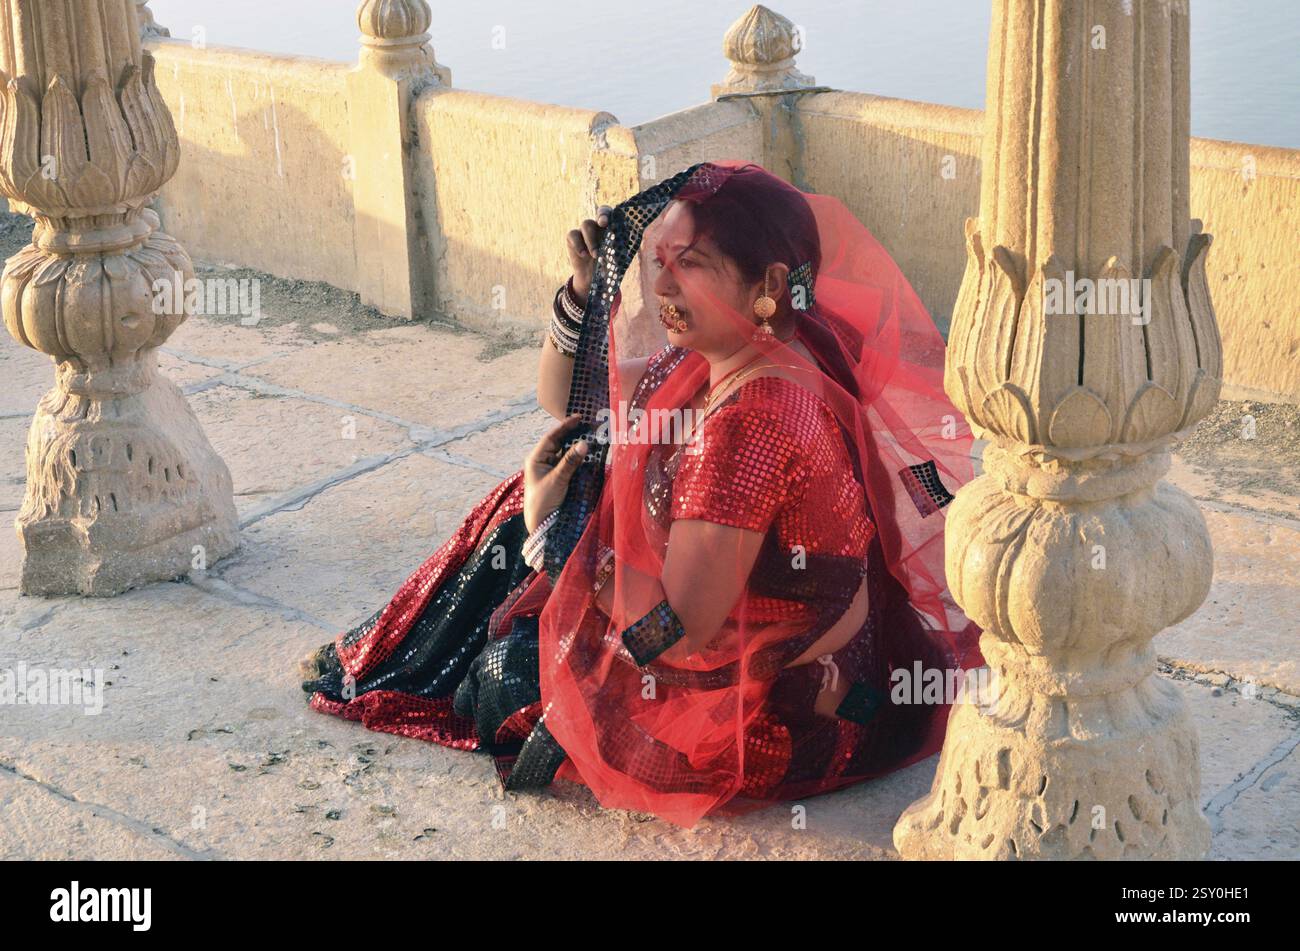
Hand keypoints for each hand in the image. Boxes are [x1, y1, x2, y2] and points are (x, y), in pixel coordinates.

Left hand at [524, 414, 589, 532]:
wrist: (541, 525)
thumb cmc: (543, 502)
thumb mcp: (557, 480)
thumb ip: (571, 462)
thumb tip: (585, 444)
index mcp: (536, 458)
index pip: (552, 437)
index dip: (566, 426)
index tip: (579, 417)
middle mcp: (544, 461)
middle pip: (560, 443)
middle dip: (574, 434)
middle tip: (590, 425)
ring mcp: (552, 470)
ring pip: (567, 453)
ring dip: (579, 446)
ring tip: (594, 436)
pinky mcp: (560, 478)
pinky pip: (571, 464)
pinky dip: (580, 459)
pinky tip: (591, 454)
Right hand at [565, 205, 611, 304]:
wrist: (593, 279)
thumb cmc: (607, 266)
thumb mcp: (616, 259)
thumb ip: (619, 248)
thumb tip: (623, 242)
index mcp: (611, 228)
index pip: (613, 214)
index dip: (612, 214)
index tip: (612, 221)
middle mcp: (598, 225)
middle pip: (600, 211)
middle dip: (603, 215)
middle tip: (603, 224)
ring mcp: (584, 230)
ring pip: (586, 223)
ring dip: (592, 239)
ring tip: (596, 255)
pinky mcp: (572, 238)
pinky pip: (573, 234)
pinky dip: (578, 244)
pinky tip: (583, 255)